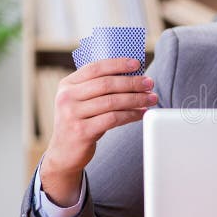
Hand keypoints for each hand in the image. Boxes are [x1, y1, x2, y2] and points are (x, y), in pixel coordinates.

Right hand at [40, 58, 156, 205]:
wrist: (64, 153)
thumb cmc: (81, 122)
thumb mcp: (82, 101)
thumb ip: (98, 88)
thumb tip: (133, 76)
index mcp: (67, 84)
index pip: (95, 68)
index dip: (118, 64)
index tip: (137, 64)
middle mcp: (67, 97)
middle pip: (106, 84)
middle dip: (132, 82)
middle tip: (149, 83)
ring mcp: (72, 115)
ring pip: (112, 101)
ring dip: (136, 99)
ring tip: (151, 98)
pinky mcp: (82, 131)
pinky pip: (113, 119)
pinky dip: (131, 115)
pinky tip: (141, 113)